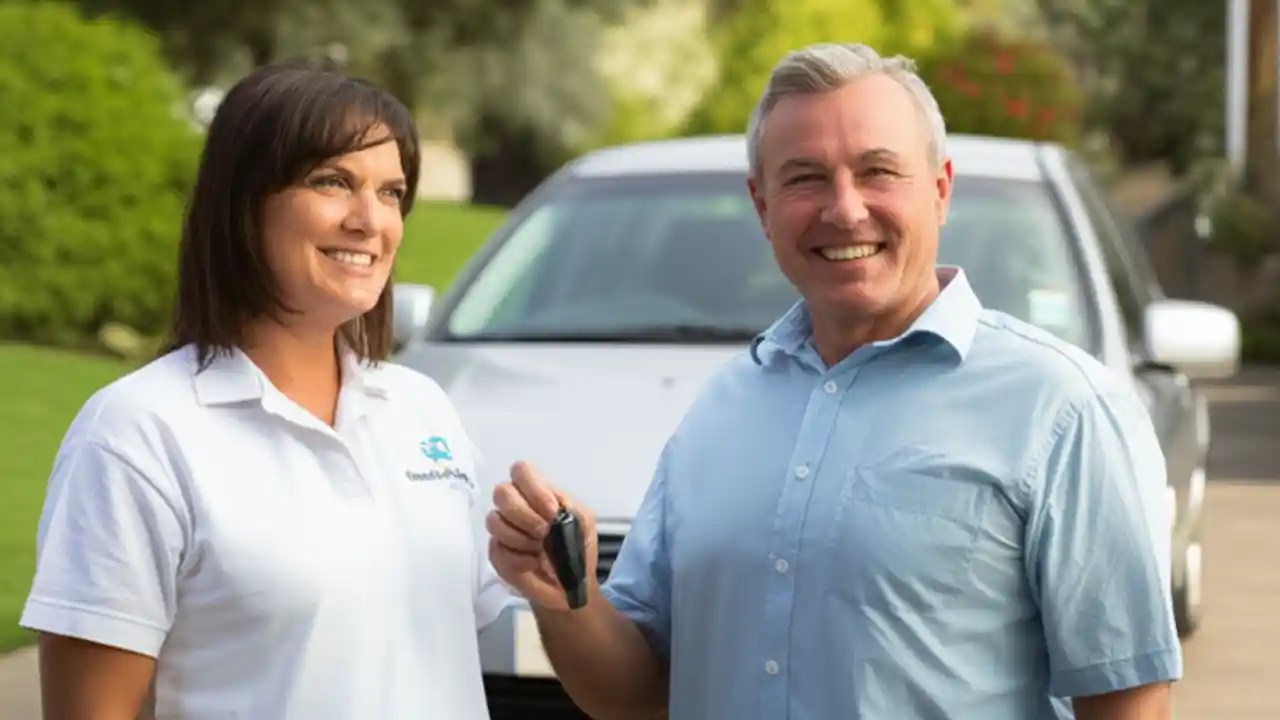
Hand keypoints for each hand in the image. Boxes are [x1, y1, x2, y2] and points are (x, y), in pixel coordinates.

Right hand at [487, 460, 598, 610]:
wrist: (571, 588)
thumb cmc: (577, 550)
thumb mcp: (583, 521)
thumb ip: (567, 505)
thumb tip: (547, 508)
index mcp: (536, 494)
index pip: (521, 471)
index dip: (533, 489)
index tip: (551, 511)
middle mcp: (515, 508)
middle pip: (501, 492)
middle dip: (524, 514)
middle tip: (543, 532)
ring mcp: (503, 531)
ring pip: (495, 521)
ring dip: (521, 538)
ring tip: (539, 550)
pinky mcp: (497, 555)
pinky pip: (497, 550)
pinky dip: (519, 559)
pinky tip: (532, 564)